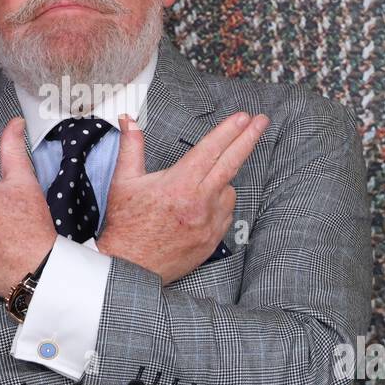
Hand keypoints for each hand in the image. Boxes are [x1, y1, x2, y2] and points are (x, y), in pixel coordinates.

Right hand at [97, 110, 269, 282]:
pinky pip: (226, 213)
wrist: (129, 267)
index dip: (229, 130)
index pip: (211, 149)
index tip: (243, 117)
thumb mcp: (123, 182)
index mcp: (179, 184)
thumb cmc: (125, 225)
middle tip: (261, 121)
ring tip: (199, 185)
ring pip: (228, 190)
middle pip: (232, 163)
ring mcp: (209, 222)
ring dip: (222, 180)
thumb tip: (129, 121)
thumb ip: (131, 147)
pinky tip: (203, 204)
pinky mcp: (213, 239)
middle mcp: (199, 202)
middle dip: (249, 138)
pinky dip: (219, 204)